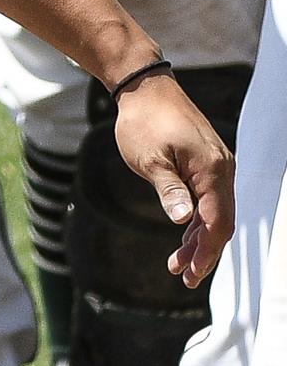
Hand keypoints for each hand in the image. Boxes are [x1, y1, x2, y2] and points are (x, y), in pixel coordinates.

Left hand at [116, 71, 234, 286]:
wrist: (145, 88)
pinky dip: (196, 219)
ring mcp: (216, 167)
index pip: (217, 221)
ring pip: (214, 212)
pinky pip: (208, 199)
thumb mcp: (149, 159)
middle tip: (184, 277)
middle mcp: (222, 170)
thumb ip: (168, 190)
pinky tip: (183, 236)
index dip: (206, 251)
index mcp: (212, 171)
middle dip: (204, 252)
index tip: (191, 273)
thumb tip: (183, 221)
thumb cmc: (143, 121)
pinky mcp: (206, 164)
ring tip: (178, 265)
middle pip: (220, 221)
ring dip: (198, 239)